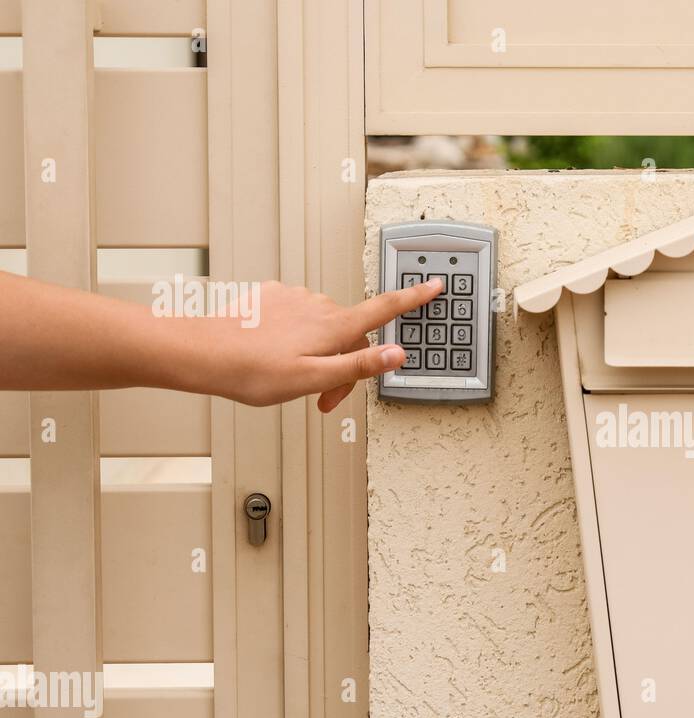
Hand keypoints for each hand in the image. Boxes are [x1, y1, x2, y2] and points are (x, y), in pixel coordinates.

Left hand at [195, 278, 443, 412]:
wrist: (202, 352)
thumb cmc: (252, 371)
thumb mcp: (314, 378)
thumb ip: (359, 365)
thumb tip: (397, 353)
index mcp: (333, 327)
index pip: (384, 309)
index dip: (413, 298)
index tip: (434, 285)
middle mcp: (317, 306)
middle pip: (351, 332)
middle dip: (346, 364)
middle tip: (325, 398)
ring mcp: (293, 299)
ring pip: (323, 327)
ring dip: (320, 353)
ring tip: (296, 379)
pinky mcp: (272, 298)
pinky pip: (298, 317)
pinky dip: (297, 338)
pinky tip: (277, 355)